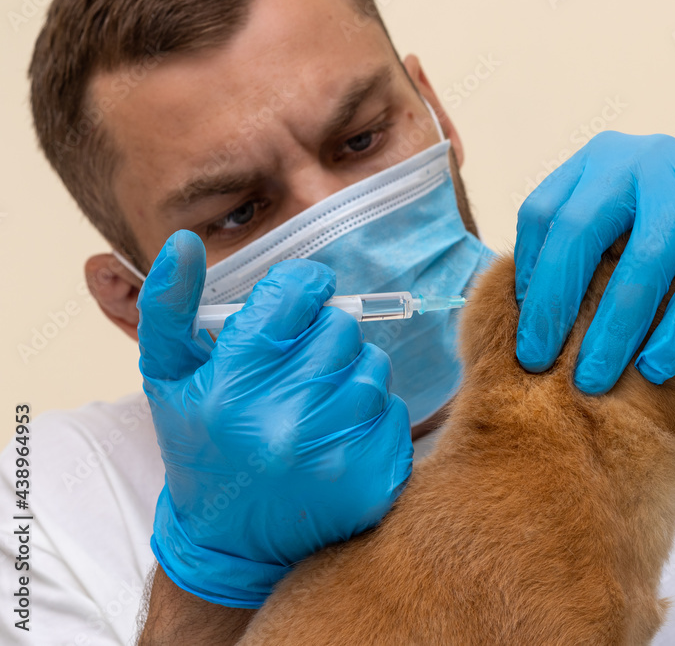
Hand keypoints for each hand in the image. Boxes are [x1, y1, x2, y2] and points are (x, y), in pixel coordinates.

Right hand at [138, 230, 411, 607]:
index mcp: (234, 384)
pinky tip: (337, 436)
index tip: (301, 300)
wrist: (230, 544)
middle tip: (300, 365)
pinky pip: (395, 413)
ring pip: (374, 367)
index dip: (304, 287)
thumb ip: (169, 306)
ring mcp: (335, 454)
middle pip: (342, 328)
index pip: (298, 293)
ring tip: (317, 402)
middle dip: (323, 336)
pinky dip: (371, 417)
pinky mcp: (373, 481)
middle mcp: (286, 419)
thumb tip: (185, 242)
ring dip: (350, 375)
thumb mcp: (168, 378)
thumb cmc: (200, 447)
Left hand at [514, 132, 674, 393]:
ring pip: (644, 259)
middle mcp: (645, 157)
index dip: (526, 276)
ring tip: (594, 379)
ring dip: (613, 328)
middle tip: (537, 362)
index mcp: (602, 160)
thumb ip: (577, 261)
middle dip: (555, 302)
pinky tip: (656, 369)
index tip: (523, 333)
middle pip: (581, 228)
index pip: (544, 213)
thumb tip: (513, 323)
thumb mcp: (620, 238)